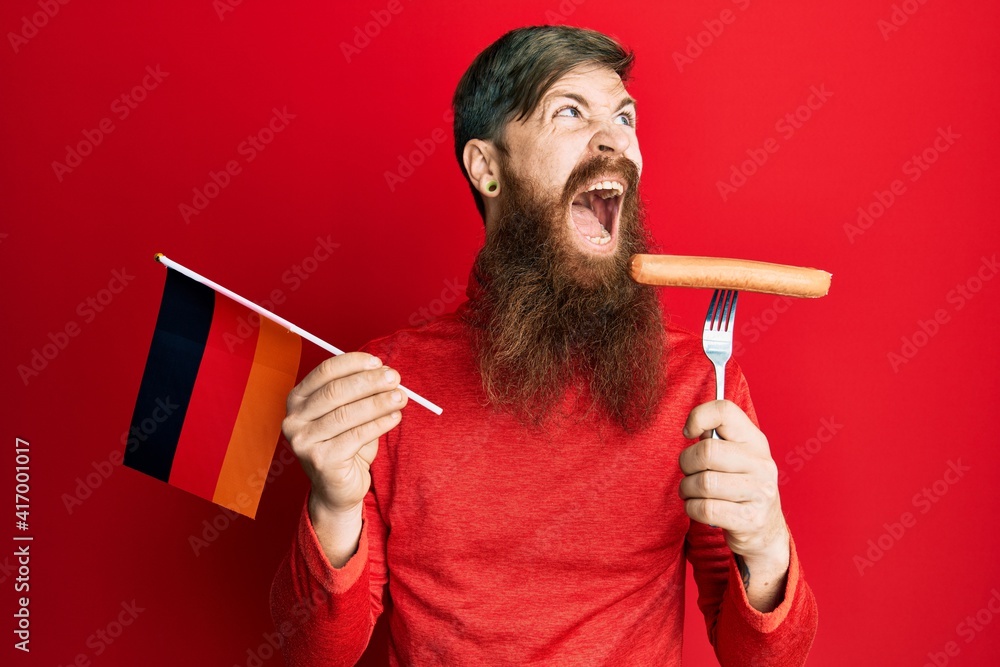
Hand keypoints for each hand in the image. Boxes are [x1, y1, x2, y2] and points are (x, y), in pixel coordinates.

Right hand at [283, 352, 407, 516]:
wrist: (338, 488)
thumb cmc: (345, 445)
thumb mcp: (349, 413)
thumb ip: (360, 393)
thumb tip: (386, 373)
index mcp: (298, 400)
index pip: (325, 372)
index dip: (353, 363)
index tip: (378, 363)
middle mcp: (294, 419)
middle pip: (336, 391)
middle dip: (370, 382)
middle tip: (395, 378)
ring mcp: (304, 441)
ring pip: (347, 414)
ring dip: (379, 402)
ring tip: (401, 397)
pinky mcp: (320, 460)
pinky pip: (356, 436)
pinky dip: (379, 424)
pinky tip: (395, 417)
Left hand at [679, 400, 789, 583]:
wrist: (765, 532)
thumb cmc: (739, 488)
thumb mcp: (736, 457)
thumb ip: (715, 438)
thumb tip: (690, 428)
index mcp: (755, 441)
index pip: (725, 411)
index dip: (698, 416)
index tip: (689, 432)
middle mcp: (761, 464)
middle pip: (706, 452)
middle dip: (686, 463)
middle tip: (689, 472)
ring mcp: (759, 493)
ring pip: (703, 483)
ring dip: (687, 489)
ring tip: (692, 492)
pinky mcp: (750, 520)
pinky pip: (705, 509)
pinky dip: (692, 509)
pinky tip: (698, 508)